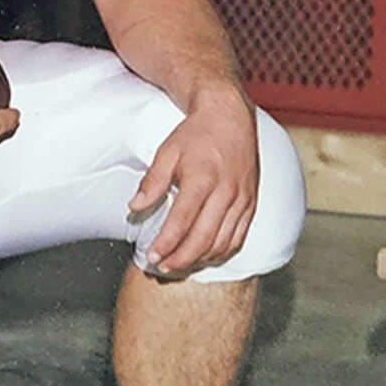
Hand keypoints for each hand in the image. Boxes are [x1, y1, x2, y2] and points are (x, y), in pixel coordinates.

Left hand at [131, 85, 257, 275]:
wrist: (230, 118)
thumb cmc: (196, 135)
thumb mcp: (167, 152)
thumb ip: (152, 181)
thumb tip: (134, 206)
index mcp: (203, 178)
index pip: (182, 221)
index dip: (166, 244)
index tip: (151, 256)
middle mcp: (226, 192)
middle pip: (204, 238)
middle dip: (180, 258)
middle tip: (161, 267)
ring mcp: (242, 200)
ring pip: (222, 243)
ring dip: (199, 259)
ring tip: (178, 264)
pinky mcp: (251, 204)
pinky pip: (238, 238)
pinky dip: (220, 252)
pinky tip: (203, 256)